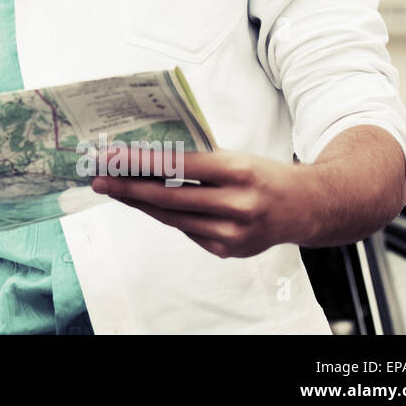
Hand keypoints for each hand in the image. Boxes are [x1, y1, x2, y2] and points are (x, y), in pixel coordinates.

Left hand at [89, 145, 317, 258]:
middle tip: (99, 177)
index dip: (142, 161)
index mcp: (240, 171)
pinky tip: (145, 204)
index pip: (179, 165)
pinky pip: (187, 231)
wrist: (306, 208)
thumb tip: (146, 156)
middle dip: (128, 186)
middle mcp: (238, 204)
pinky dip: (165, 216)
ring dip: (139, 203)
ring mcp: (234, 233)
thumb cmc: (263, 174)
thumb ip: (196, 158)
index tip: (113, 156)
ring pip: (174, 218)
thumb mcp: (235, 155)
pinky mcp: (229, 250)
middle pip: (170, 196)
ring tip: (114, 189)